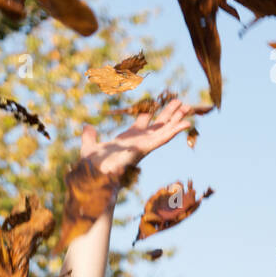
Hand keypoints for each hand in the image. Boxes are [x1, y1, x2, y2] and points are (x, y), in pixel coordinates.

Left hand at [80, 98, 194, 180]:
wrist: (93, 174)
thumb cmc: (92, 165)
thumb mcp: (90, 146)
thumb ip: (89, 136)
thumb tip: (87, 127)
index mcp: (128, 138)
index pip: (142, 123)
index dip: (149, 113)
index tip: (155, 104)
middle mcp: (139, 140)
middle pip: (158, 123)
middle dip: (169, 113)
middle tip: (180, 101)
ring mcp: (144, 144)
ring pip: (164, 128)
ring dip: (176, 118)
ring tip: (188, 106)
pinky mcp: (146, 148)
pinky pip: (163, 138)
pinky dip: (175, 130)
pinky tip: (187, 124)